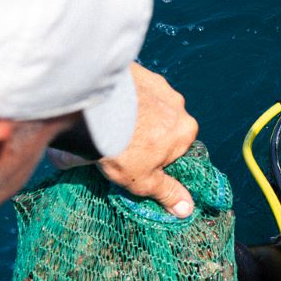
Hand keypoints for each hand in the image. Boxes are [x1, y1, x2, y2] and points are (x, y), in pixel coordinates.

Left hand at [97, 63, 198, 217]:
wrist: (93, 112)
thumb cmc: (121, 148)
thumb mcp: (143, 180)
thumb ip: (167, 193)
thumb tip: (186, 209)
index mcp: (185, 131)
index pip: (177, 148)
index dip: (157, 157)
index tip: (138, 161)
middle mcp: (178, 104)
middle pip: (165, 124)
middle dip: (148, 133)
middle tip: (122, 143)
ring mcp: (158, 84)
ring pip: (150, 104)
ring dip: (137, 113)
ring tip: (112, 124)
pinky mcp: (138, 70)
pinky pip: (135, 87)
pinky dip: (124, 96)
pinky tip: (108, 106)